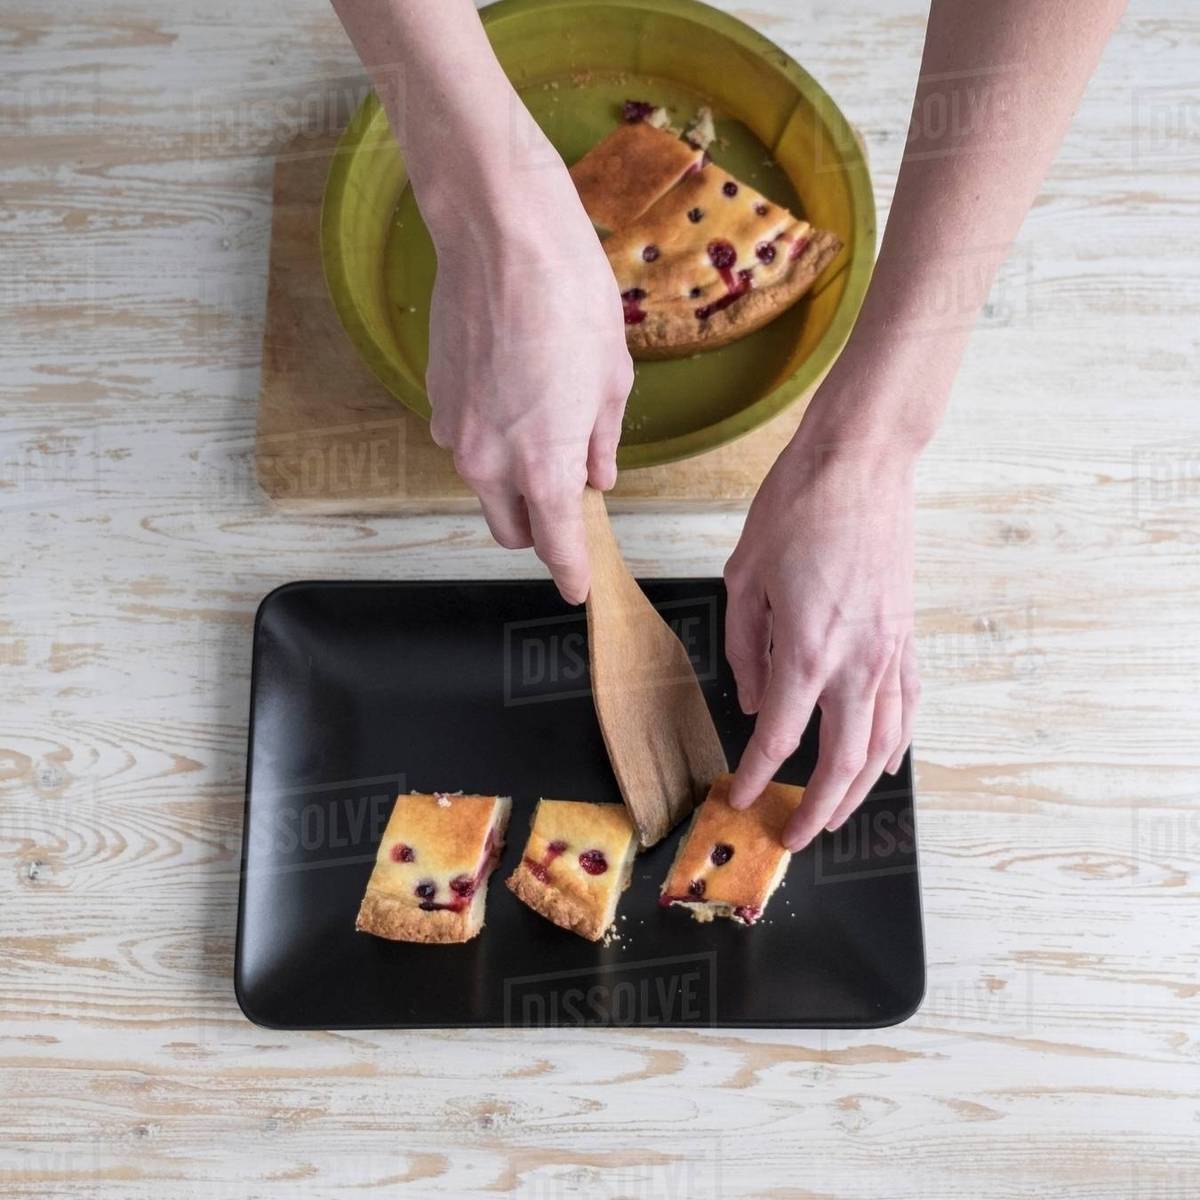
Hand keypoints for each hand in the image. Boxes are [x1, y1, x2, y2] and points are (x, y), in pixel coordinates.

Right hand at [425, 158, 633, 604]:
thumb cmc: (570, 299)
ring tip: (543, 428)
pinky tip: (513, 398)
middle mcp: (490, 462)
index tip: (579, 588)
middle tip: (569, 497)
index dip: (571, 573)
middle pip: (511, 531)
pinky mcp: (435, 402)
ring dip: (512, 483)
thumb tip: (596, 477)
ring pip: (484, 489)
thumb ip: (601, 443)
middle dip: (539, 530)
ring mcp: (454, 433)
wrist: (502, 236)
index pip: (556, 547)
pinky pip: (465, 445)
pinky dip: (489, 442)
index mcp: (543, 464)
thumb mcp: (611, 379)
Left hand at [723, 407, 919, 849]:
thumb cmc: (796, 509)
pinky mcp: (907, 633)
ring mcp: (890, 650)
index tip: (741, 800)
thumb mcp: (744, 576)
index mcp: (806, 649)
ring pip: (883, 743)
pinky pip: (908, 704)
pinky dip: (896, 742)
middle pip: (841, 760)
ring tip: (834, 815)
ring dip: (858, 789)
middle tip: (792, 836)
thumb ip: (744, 647)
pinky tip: (882, 761)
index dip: (759, 777)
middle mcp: (856, 661)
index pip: (778, 737)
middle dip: (816, 808)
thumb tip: (750, 698)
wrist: (861, 463)